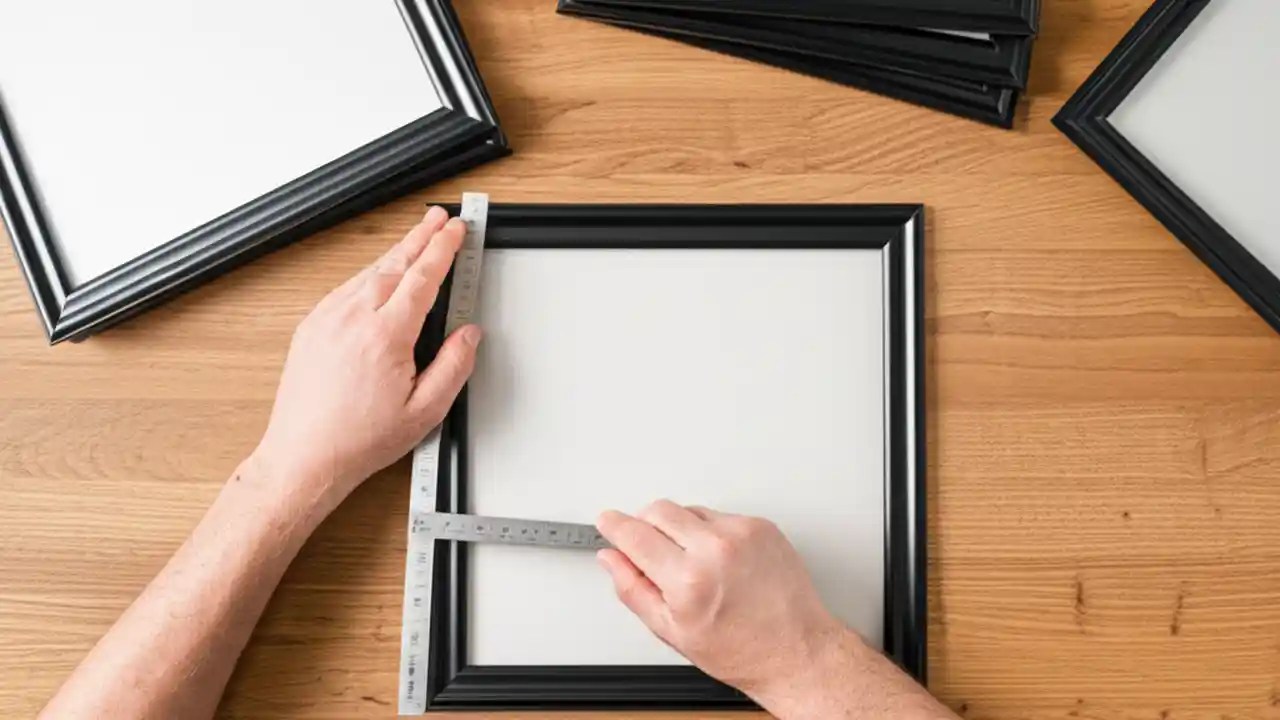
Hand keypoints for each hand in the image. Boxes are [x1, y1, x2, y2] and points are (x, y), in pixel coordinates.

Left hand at [251, 206, 481, 507]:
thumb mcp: (424, 411)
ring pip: (368, 273)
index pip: (422, 278)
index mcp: (384, 336)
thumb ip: (453, 367)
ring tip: (416, 241)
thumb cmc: (358, 440)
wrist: (304, 457)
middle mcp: (352, 319)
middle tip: (438, 219)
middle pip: (394, 264)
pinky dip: (369, 275)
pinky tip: (379, 276)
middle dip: (420, 237)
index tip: (455, 231)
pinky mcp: (310, 328)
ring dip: (395, 254)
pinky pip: (345, 289)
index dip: (442, 249)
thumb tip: (469, 335)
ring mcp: (326, 320)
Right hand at [596, 501, 846, 695]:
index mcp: (688, 580)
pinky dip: (710, 532)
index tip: (607, 522)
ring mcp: (742, 533)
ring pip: (688, 510)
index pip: (635, 535)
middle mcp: (716, 549)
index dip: (614, 526)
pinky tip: (720, 561)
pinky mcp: (761, 526)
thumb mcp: (672, 631)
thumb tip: (611, 559)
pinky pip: (719, 516)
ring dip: (679, 529)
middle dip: (644, 524)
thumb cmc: (741, 650)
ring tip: (693, 565)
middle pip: (659, 510)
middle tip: (648, 549)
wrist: (796, 649)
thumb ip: (633, 589)